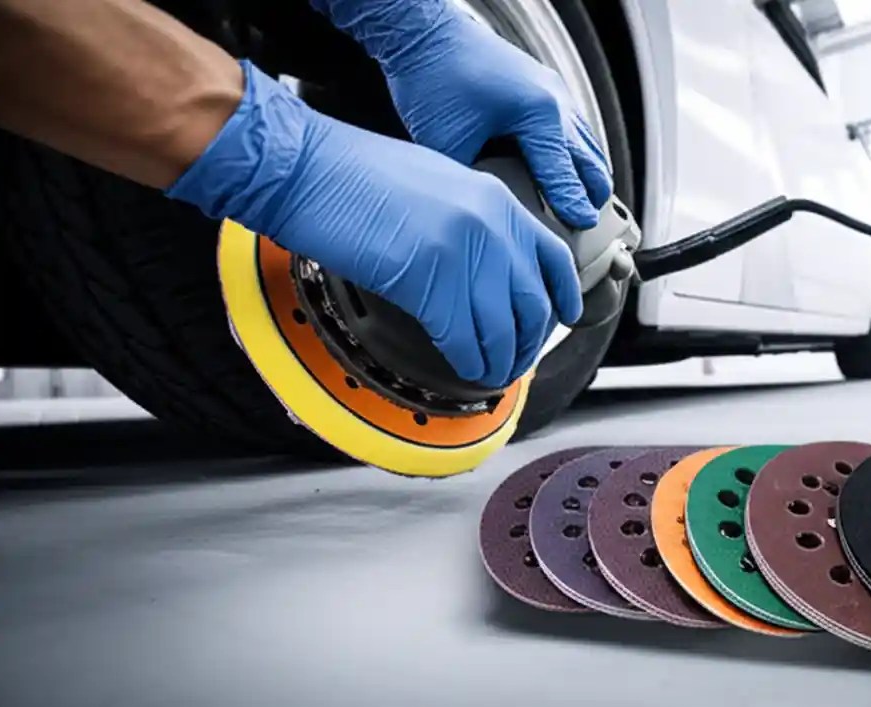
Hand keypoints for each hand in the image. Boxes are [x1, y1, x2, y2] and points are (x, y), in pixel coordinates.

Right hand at [166, 60, 582, 386]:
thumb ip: (474, 221)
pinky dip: (470, 362)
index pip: (552, 257)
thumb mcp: (440, 183)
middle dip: (528, 342)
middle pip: (533, 304)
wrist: (308, 169)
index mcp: (497, 199)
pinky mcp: (429, 283)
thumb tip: (485, 267)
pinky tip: (467, 370)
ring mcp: (463, 255)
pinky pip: (464, 340)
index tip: (561, 319)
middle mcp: (491, 227)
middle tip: (515, 359)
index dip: (562, 297)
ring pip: (502, 330)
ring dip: (500, 361)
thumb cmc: (355, 175)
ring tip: (492, 374)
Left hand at [309, 0, 611, 228]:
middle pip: (590, 159)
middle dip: (591, 192)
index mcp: (538, 114)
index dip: (572, 205)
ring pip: (587, 141)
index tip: (583, 227)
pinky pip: (574, 126)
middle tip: (587, 222)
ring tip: (584, 201)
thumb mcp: (450, 144)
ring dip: (588, 171)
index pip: (563, 174)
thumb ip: (478, 180)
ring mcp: (553, 89)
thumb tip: (491, 208)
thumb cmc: (433, 78)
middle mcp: (554, 99)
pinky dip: (577, 151)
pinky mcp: (544, 84)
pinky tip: (566, 167)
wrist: (424, 34)